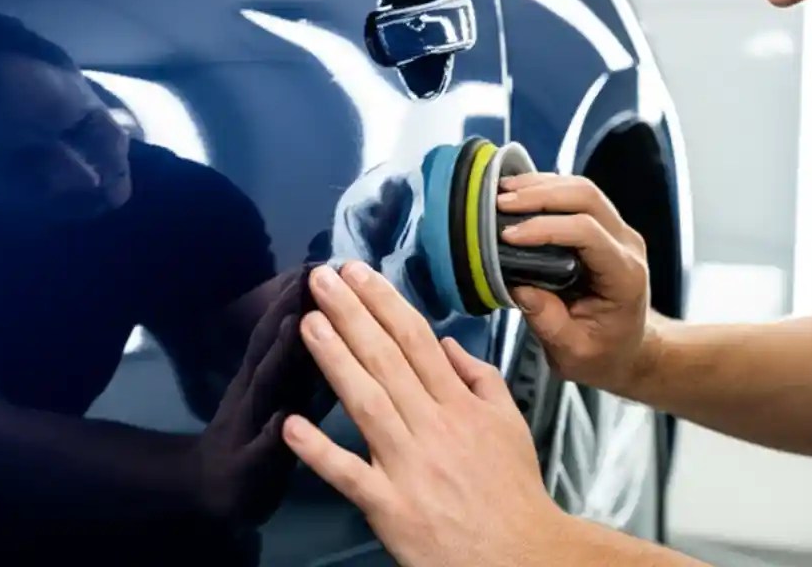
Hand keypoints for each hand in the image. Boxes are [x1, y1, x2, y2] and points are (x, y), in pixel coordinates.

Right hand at [190, 265, 330, 526]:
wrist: (213, 489)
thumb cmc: (260, 431)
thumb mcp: (281, 387)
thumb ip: (306, 354)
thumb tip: (338, 312)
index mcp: (271, 373)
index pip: (289, 327)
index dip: (307, 293)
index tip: (328, 261)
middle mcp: (257, 390)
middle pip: (274, 345)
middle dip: (292, 307)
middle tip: (313, 274)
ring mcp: (248, 426)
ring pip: (265, 387)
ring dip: (278, 356)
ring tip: (297, 324)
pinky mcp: (245, 468)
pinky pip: (260, 453)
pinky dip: (270, 438)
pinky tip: (281, 423)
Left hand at [283, 262, 570, 566]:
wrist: (521, 555)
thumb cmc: (512, 489)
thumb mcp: (508, 423)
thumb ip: (480, 379)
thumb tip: (446, 343)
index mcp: (460, 404)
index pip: (416, 340)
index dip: (383, 302)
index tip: (356, 272)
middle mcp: (433, 426)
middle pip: (386, 359)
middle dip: (351, 314)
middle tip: (320, 278)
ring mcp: (409, 466)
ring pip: (367, 402)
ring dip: (334, 360)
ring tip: (307, 322)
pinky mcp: (390, 507)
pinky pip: (349, 475)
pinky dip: (319, 450)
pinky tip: (290, 424)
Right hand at [496, 174, 649, 393]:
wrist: (630, 348)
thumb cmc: (605, 354)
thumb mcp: (574, 354)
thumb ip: (548, 323)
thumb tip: (517, 287)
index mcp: (624, 276)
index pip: (587, 233)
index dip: (545, 228)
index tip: (508, 236)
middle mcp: (627, 246)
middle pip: (587, 198)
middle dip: (540, 195)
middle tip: (499, 203)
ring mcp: (618, 232)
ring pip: (583, 189)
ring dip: (540, 186)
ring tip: (501, 192)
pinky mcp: (604, 227)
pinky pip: (578, 195)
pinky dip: (546, 189)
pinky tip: (518, 192)